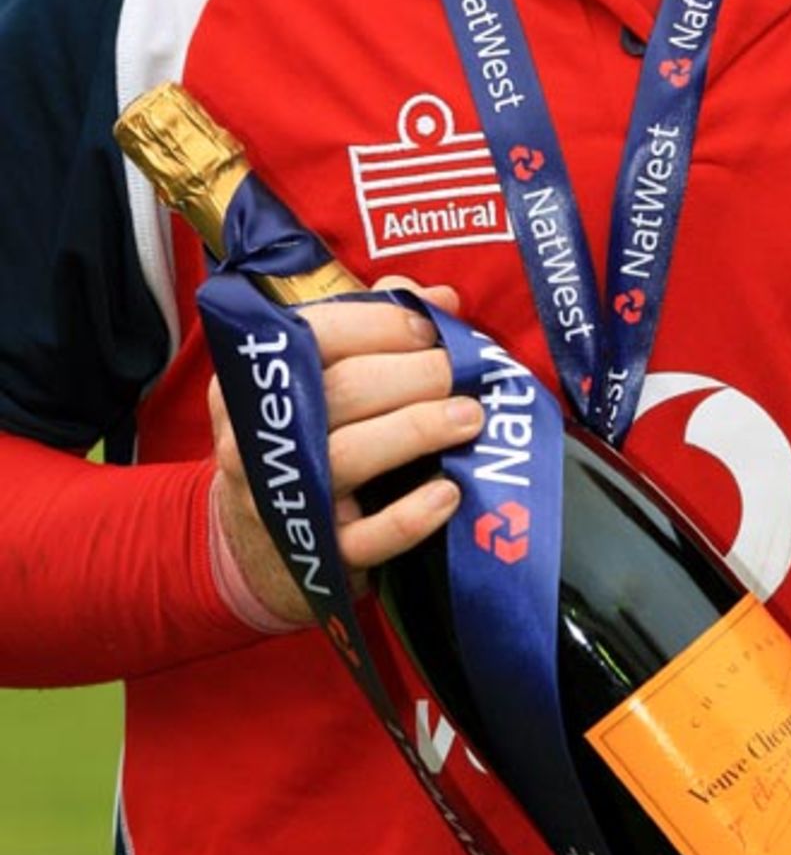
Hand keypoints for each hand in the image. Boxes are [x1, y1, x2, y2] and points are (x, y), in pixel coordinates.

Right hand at [208, 279, 482, 625]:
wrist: (260, 550)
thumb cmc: (305, 440)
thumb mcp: (318, 379)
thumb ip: (373, 329)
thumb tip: (441, 298)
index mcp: (256, 378)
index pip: (316, 333)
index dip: (382, 323)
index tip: (430, 327)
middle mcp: (259, 436)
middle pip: (344, 390)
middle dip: (417, 373)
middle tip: (465, 371)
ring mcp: (286, 500)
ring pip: (352, 455)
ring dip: (420, 428)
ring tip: (470, 416)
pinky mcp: (319, 557)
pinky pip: (367, 538)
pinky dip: (412, 515)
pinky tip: (449, 493)